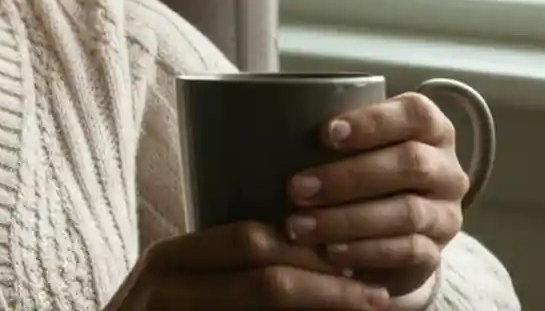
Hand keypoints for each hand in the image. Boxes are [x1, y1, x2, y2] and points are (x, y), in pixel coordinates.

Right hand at [104, 221, 392, 309]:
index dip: (310, 247)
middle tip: (379, 295)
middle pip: (264, 281)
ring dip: (322, 310)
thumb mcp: (180, 285)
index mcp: (172, 256)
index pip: (250, 240)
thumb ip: (227, 268)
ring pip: (261, 308)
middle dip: (329, 286)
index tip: (359, 255)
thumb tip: (307, 249)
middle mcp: (166, 284)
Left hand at [284, 92, 468, 297]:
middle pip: (410, 164)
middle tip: (296, 189)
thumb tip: (267, 125)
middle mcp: (446, 169)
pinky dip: (365, 252)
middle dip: (348, 177)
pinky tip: (329, 252)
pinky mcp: (436, 252)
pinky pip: (407, 252)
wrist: (395, 227)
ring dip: (347, 220)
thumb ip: (331, 135)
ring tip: (299, 227)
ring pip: (406, 212)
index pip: (415, 114)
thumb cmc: (361, 167)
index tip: (325, 134)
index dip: (373, 122)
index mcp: (430, 129)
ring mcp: (445, 213)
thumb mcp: (355, 145)